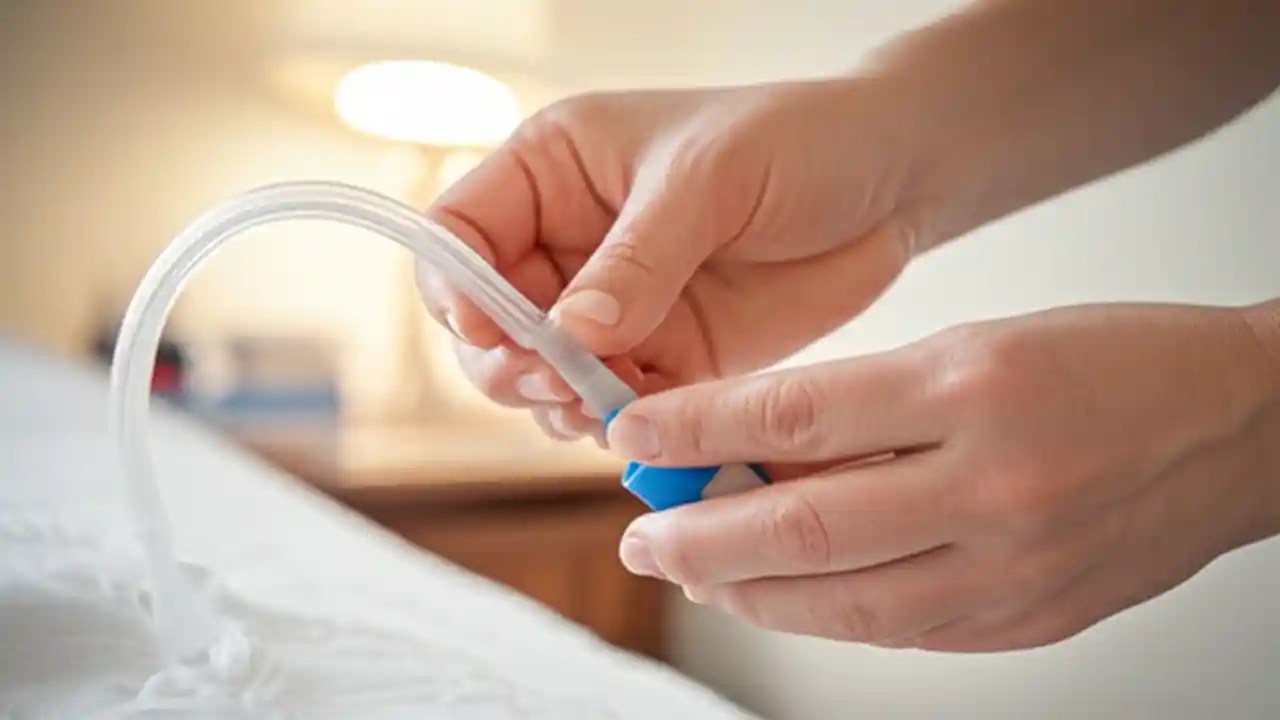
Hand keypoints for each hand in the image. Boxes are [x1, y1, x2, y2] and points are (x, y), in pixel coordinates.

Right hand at [416, 81, 924, 441]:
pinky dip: (619, 425)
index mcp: (554, 171)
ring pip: (542, 378)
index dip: (457, 290)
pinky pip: (613, 409)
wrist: (892, 180)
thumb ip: (636, 259)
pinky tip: (651, 418)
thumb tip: (568, 333)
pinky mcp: (665, 358)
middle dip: (511, 364)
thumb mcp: (709, 179)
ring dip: (563, 403)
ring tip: (611, 401)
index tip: (493, 333)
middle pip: (488, 325)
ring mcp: (616, 309)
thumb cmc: (798, 138)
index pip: (460, 234)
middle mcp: (570, 243)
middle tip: (562, 382)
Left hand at [608, 302, 1279, 650]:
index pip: (794, 416)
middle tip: (639, 540)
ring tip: (693, 574)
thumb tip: (750, 454)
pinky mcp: (1028, 622)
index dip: (695, 430)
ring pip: (842, 603)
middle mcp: (992, 484)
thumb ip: (863, 408)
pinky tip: (779, 600)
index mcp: (971, 387)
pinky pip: (899, 633)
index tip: (634, 435)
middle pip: (801, 527)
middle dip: (697, 538)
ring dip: (747, 593)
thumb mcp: (974, 346)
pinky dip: (823, 619)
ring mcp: (1013, 567)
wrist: (1237, 429)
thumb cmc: (1107, 364)